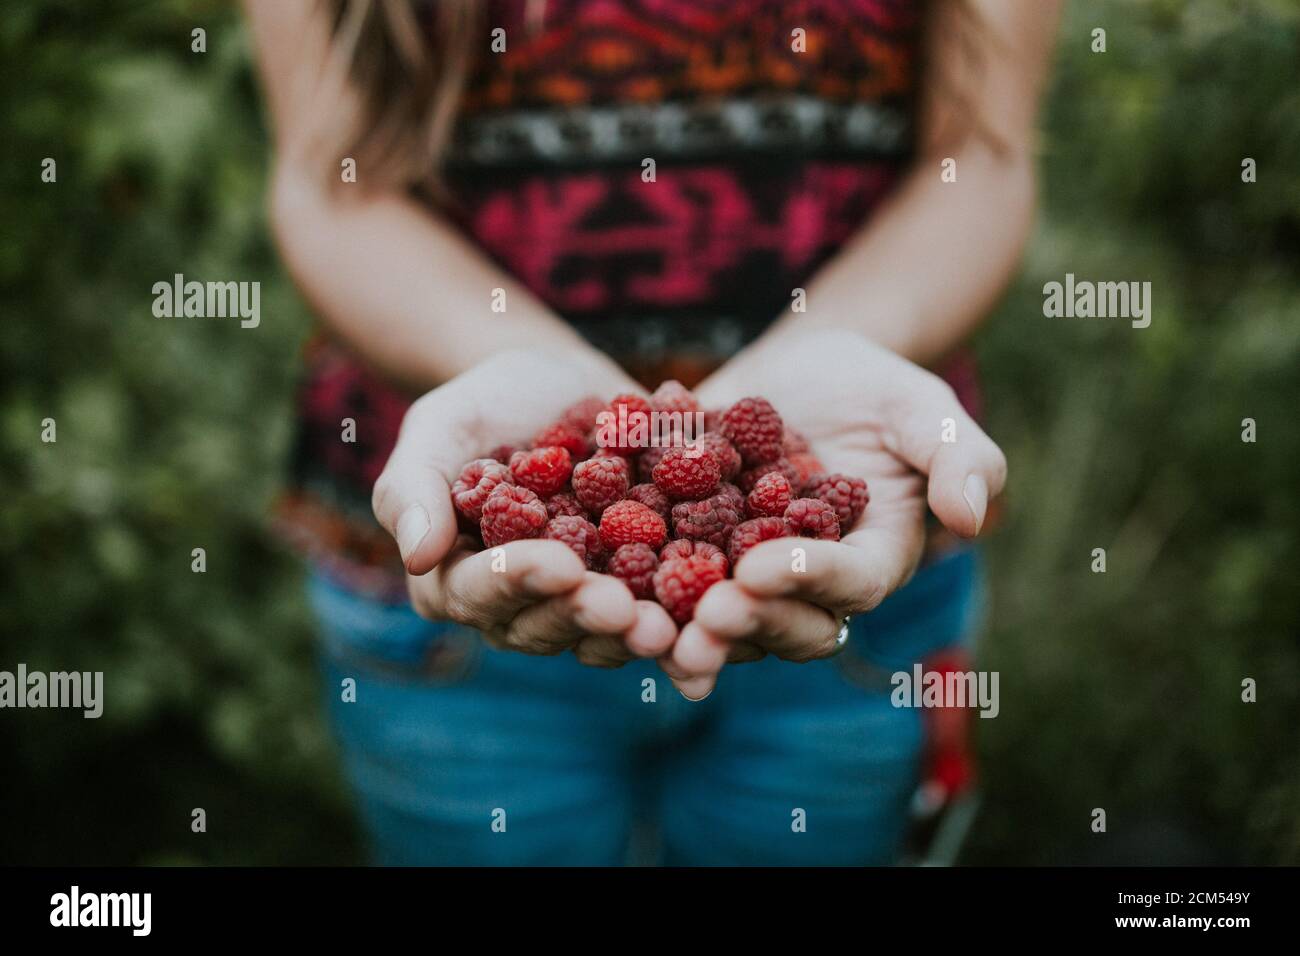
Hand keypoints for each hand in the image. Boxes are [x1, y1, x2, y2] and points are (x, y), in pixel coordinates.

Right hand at [371, 349, 678, 666]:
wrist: (562, 384)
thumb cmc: (485, 404)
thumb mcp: (440, 427)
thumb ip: (413, 487)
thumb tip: (416, 555)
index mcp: (462, 580)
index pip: (482, 592)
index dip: (519, 582)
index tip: (557, 564)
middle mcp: (525, 607)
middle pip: (550, 625)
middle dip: (588, 615)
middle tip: (624, 608)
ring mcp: (588, 602)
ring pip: (610, 633)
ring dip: (641, 632)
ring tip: (675, 626)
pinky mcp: (646, 588)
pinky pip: (670, 608)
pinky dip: (696, 611)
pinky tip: (727, 605)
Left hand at [660, 329, 1006, 698]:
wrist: (801, 368)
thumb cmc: (875, 388)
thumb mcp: (923, 407)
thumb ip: (959, 455)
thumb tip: (973, 515)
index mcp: (870, 560)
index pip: (849, 583)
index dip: (809, 580)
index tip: (764, 567)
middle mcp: (805, 587)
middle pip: (779, 622)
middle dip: (741, 622)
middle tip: (702, 615)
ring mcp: (742, 576)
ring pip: (714, 618)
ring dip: (679, 627)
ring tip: (641, 625)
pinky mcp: (687, 554)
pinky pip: (657, 578)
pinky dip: (624, 582)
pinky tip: (584, 580)